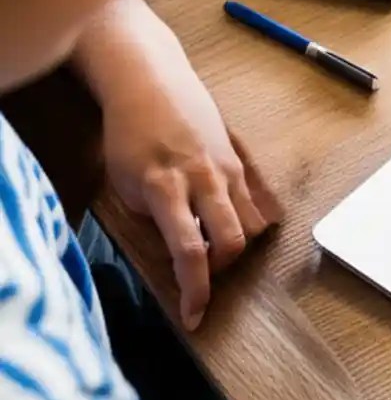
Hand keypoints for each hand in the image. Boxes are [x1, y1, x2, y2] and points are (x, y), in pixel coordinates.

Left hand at [101, 63, 281, 330]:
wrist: (151, 81)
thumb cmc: (130, 134)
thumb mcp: (127, 183)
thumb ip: (156, 218)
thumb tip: (182, 250)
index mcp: (166, 187)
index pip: (189, 251)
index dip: (195, 291)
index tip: (195, 319)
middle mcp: (204, 178)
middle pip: (232, 240)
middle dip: (223, 269)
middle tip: (205, 276)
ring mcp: (227, 168)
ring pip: (250, 224)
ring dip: (235, 245)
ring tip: (213, 245)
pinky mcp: (240, 161)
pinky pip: (255, 202)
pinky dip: (246, 221)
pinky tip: (228, 221)